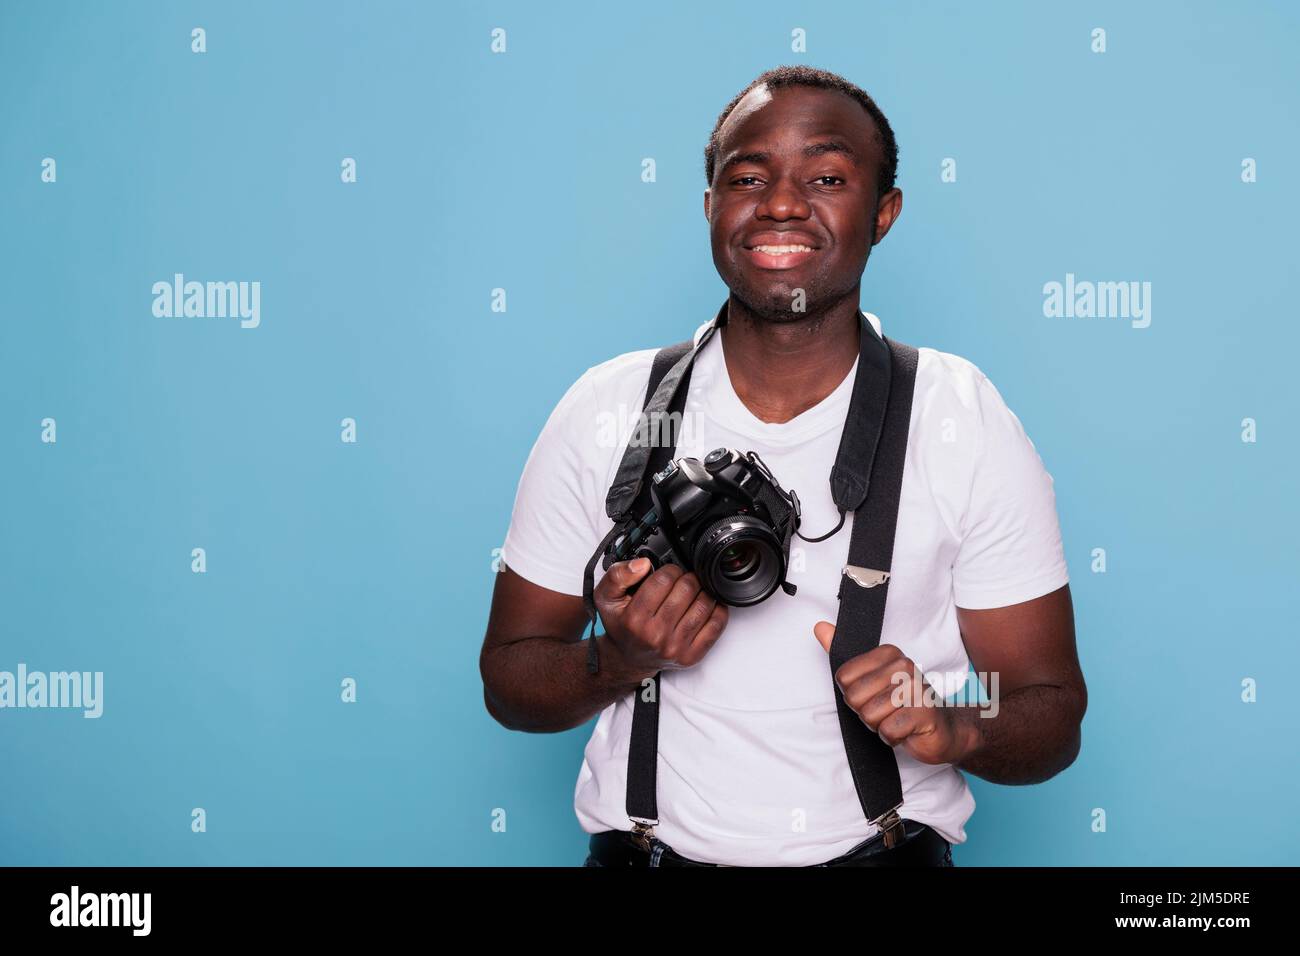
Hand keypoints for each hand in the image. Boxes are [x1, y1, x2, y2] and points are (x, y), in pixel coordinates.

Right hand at [594, 559, 729, 682]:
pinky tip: (705, 605)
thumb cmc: (621, 626)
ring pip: (704, 604)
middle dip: (686, 578)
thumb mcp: (606, 597)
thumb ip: (618, 575)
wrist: (628, 659)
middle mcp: (656, 635)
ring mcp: (676, 647)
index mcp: (634, 619)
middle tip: (681, 581)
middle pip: (687, 589)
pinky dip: (716, 609)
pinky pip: (716, 625)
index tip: (668, 572)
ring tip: (693, 592)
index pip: (663, 580)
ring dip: (702, 592)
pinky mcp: (692, 656)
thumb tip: (643, 564)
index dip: (669, 570)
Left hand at [812, 621, 979, 765]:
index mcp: (888, 653)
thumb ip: (843, 654)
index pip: (843, 677)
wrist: (940, 730)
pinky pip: (888, 731)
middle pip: (854, 697)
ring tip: (896, 719)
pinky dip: (892, 737)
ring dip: (879, 725)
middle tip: (886, 711)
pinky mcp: (925, 712)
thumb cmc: (901, 705)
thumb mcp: (870, 679)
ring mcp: (917, 687)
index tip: (874, 695)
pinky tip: (906, 730)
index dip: (854, 694)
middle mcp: (904, 665)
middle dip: (865, 712)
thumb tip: (820, 627)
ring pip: (870, 715)